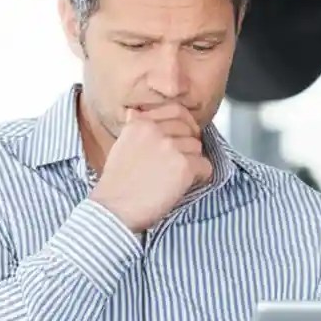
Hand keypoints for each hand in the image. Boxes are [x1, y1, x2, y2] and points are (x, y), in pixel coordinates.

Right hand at [90, 103, 212, 232]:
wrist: (114, 209)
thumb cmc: (117, 184)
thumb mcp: (121, 145)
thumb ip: (133, 127)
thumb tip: (136, 113)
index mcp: (141, 124)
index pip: (176, 111)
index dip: (185, 124)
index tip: (184, 135)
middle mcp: (156, 131)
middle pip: (190, 130)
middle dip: (189, 144)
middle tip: (183, 159)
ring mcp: (171, 148)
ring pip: (198, 148)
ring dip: (193, 161)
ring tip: (179, 175)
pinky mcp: (184, 167)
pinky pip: (205, 166)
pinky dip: (200, 176)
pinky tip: (186, 184)